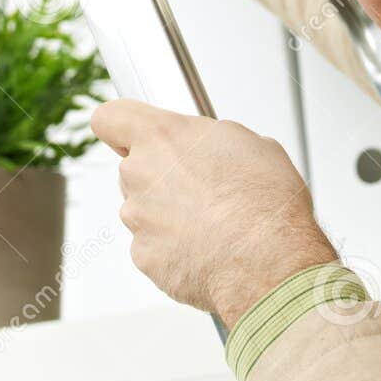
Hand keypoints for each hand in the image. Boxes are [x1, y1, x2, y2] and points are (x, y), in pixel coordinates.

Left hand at [90, 99, 338, 327]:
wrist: (269, 263)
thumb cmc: (266, 204)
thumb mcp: (252, 144)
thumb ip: (211, 138)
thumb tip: (209, 147)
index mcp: (163, 136)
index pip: (110, 118)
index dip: (121, 126)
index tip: (131, 134)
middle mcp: (140, 174)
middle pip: (134, 168)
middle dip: (162, 176)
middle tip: (203, 189)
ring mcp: (138, 218)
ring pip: (145, 210)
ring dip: (170, 215)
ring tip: (214, 224)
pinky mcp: (143, 256)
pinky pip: (154, 245)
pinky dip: (175, 248)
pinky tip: (208, 250)